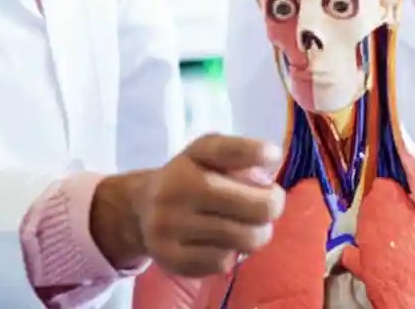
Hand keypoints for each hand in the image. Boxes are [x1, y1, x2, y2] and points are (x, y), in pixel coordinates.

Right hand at [136, 133, 284, 276]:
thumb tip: (272, 160)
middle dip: (273, 207)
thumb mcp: (208, 153)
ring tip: (250, 227)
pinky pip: (223, 262)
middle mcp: (177, 192)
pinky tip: (225, 244)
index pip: (231, 151)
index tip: (272, 158)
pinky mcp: (172, 259)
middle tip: (270, 205)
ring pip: (243, 239)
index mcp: (190, 159)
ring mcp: (171, 228)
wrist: (141, 209)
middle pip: (256, 208)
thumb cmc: (189, 176)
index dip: (259, 152)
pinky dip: (232, 254)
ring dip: (257, 234)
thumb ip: (240, 152)